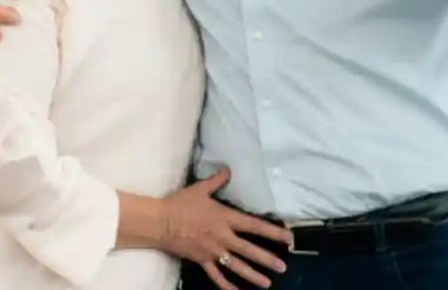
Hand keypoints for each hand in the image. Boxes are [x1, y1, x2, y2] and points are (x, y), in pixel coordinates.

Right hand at [121, 168, 291, 289]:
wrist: (159, 221)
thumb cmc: (180, 204)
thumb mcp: (199, 189)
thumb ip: (217, 181)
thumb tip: (229, 170)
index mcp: (225, 218)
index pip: (254, 226)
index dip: (272, 232)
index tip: (288, 238)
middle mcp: (222, 237)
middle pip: (249, 250)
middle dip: (267, 259)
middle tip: (282, 267)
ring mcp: (213, 251)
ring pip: (236, 266)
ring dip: (253, 275)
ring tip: (268, 283)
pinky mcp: (202, 260)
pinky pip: (216, 275)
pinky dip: (226, 285)